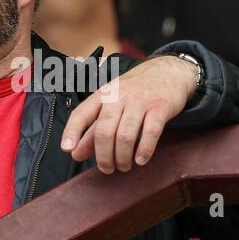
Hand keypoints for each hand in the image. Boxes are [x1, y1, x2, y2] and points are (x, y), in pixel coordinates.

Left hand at [61, 55, 199, 172]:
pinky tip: (140, 159)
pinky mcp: (160, 106)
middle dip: (103, 156)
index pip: (81, 114)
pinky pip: (150, 132)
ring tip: (124, 166)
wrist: (169, 70)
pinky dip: (144, 150)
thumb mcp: (111, 104)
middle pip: (104, 131)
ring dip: (122, 157)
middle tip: (107, 169)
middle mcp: (119, 96)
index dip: (72, 132)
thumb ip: (92, 129)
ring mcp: (140, 101)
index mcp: (102, 95)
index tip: (68, 150)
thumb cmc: (135, 91)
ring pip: (125, 135)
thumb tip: (75, 153)